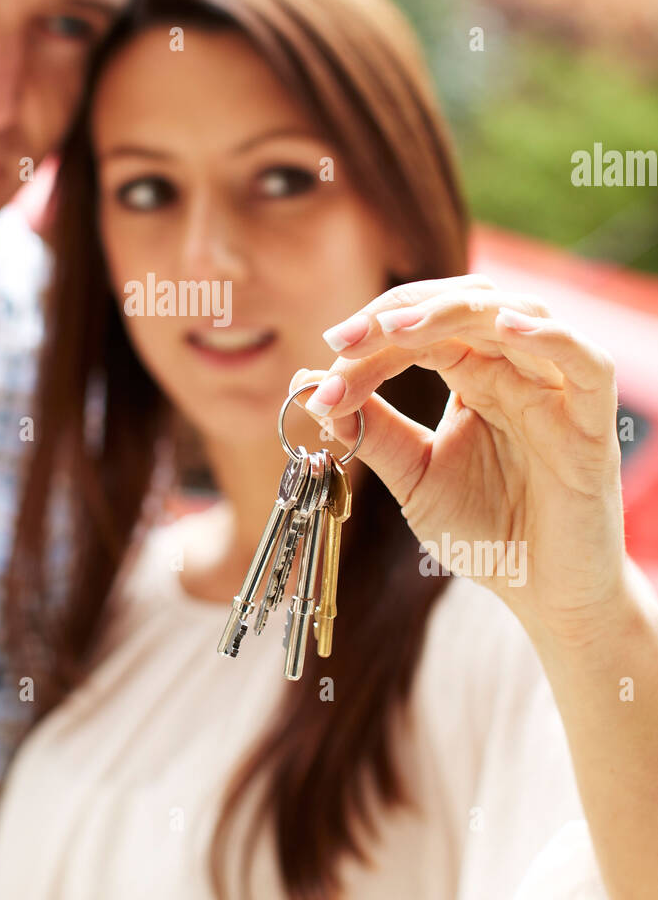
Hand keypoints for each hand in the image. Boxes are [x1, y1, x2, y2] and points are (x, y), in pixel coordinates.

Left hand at [292, 274, 626, 644]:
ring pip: (518, 314)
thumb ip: (370, 430)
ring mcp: (556, 390)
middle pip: (463, 304)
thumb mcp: (413, 476)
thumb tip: (307, 384)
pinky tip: (504, 328)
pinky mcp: (592, 422)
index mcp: (473, 375)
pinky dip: (550, 336)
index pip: (420, 329)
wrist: (542, 595)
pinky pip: (585, 361)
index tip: (325, 364)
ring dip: (457, 310)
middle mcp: (514, 370)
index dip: (372, 335)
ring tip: (402, 327)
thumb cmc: (485, 532)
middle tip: (347, 338)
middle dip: (401, 312)